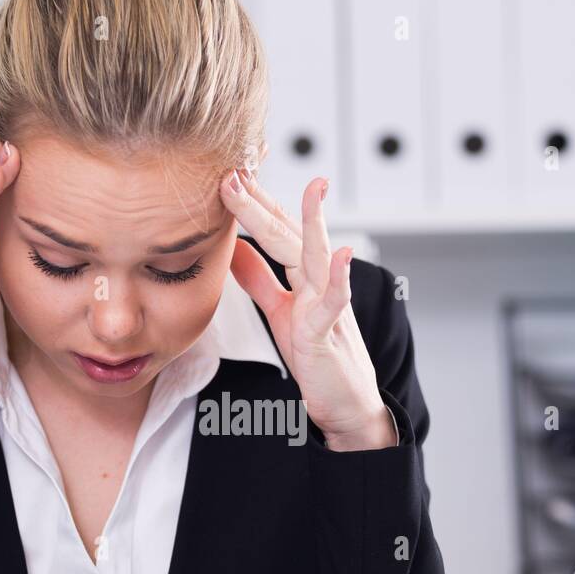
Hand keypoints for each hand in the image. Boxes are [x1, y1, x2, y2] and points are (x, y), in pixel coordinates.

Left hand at [219, 168, 395, 451]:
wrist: (345, 402)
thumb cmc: (317, 356)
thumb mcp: (279, 311)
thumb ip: (259, 279)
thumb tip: (234, 248)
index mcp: (302, 276)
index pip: (275, 230)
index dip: (253, 201)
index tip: (229, 171)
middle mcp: (317, 283)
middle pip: (289, 235)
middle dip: (263, 203)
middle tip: (238, 171)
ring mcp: (326, 305)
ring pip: (318, 257)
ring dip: (315, 222)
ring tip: (316, 188)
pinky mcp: (329, 333)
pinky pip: (335, 303)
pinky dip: (340, 279)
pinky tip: (344, 253)